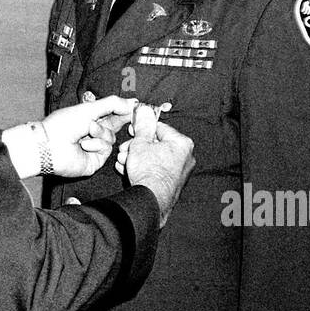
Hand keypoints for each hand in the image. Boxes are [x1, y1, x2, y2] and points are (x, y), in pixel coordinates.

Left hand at [40, 95, 138, 177]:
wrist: (50, 145)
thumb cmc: (64, 124)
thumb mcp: (89, 108)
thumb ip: (112, 104)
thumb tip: (132, 103)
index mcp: (90, 118)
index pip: (112, 114)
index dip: (123, 111)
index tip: (135, 107)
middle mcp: (92, 133)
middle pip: (115, 126)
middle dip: (118, 120)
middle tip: (129, 115)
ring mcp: (94, 147)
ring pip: (111, 138)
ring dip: (101, 133)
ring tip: (87, 131)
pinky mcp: (95, 160)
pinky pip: (106, 150)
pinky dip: (96, 145)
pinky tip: (84, 145)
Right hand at [114, 103, 194, 226]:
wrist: (151, 200)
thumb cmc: (149, 171)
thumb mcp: (140, 142)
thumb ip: (142, 125)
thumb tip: (144, 110)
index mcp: (182, 143)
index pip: (159, 128)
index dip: (141, 129)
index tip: (132, 131)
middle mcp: (185, 157)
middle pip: (156, 144)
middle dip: (136, 147)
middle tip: (125, 150)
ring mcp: (180, 172)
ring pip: (153, 158)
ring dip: (136, 158)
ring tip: (124, 162)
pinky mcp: (172, 184)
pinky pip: (156, 170)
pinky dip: (143, 169)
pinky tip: (128, 171)